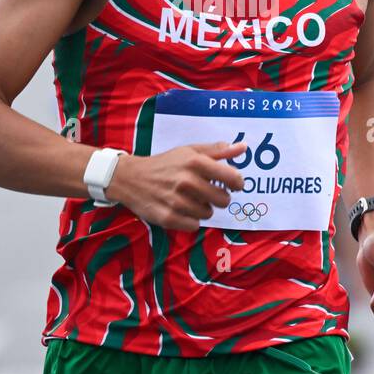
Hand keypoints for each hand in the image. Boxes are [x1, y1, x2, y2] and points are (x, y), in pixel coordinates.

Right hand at [105, 141, 244, 232]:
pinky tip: (181, 209)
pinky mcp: (168, 218)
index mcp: (195, 162)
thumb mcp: (189, 151)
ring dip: (202, 209)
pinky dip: (190, 220)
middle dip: (218, 197)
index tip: (234, 185)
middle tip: (207, 192)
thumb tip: (243, 147)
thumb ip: (217, 150)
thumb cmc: (165, 163)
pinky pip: (194, 226)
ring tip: (189, 199)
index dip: (237, 183)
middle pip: (223, 200)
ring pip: (208, 214)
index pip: (231, 177)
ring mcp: (177, 201)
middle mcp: (187, 181)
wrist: (130, 178)